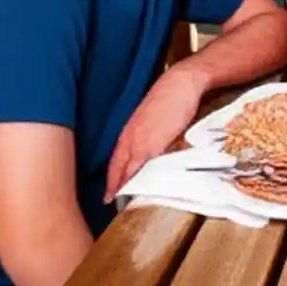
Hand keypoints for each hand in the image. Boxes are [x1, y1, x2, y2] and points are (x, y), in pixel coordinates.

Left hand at [103, 67, 207, 201]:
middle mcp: (129, 136)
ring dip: (120, 184)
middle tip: (107, 201)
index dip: (112, 174)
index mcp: (129, 130)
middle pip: (116, 166)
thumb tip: (152, 146)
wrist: (179, 84)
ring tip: (116, 199)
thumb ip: (149, 132)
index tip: (108, 188)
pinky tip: (132, 188)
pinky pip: (138, 165)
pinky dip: (133, 178)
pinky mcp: (151, 143)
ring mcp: (139, 140)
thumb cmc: (169, 98)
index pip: (116, 157)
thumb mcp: (154, 117)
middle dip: (112, 184)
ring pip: (124, 167)